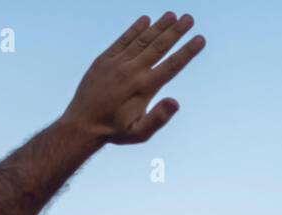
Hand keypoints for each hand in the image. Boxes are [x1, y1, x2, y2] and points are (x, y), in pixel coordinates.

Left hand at [60, 13, 205, 145]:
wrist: (81, 124)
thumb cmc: (115, 131)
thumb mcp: (140, 133)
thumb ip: (158, 118)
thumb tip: (175, 102)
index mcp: (143, 88)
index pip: (171, 66)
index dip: (187, 51)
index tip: (200, 39)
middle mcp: (131, 71)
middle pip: (158, 47)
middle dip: (176, 31)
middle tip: (189, 18)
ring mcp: (117, 63)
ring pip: (142, 40)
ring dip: (158, 26)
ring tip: (172, 14)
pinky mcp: (104, 60)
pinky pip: (122, 40)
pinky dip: (134, 29)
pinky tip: (145, 19)